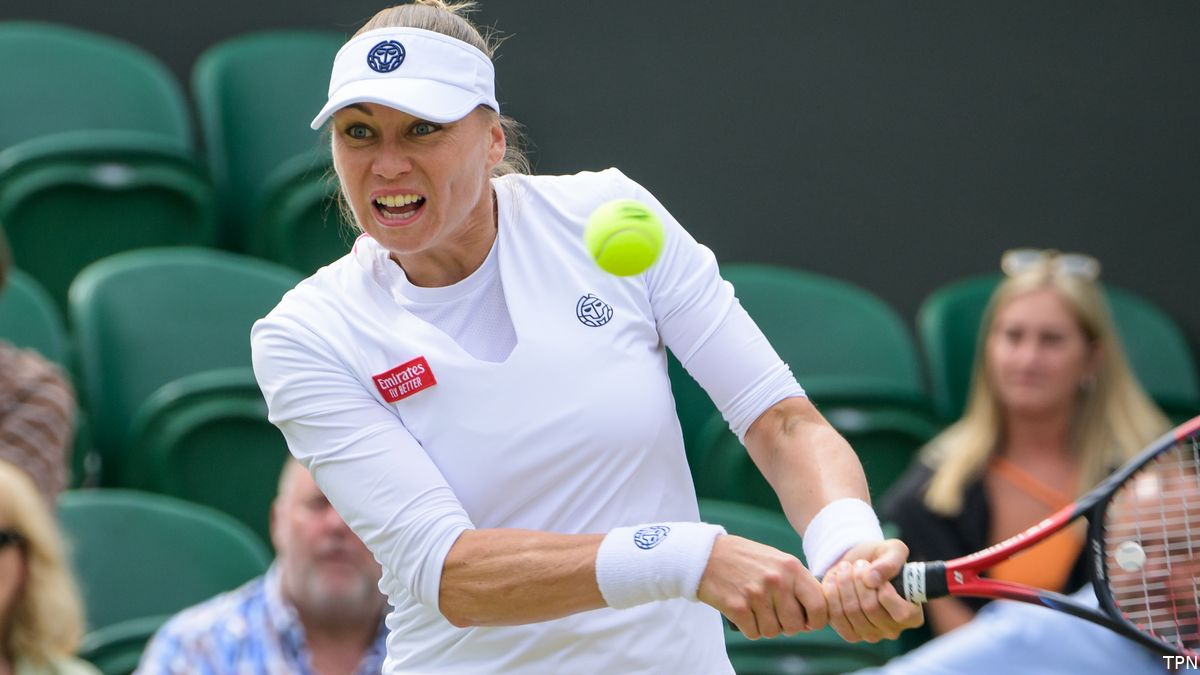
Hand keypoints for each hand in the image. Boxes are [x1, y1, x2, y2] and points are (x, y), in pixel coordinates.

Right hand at [697, 534, 827, 638]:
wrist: (706, 554)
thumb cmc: (745, 559)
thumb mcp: (777, 560)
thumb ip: (797, 583)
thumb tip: (814, 617)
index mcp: (791, 567)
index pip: (819, 606)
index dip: (816, 621)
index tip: (807, 623)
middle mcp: (777, 580)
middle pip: (795, 625)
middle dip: (786, 626)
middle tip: (774, 614)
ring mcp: (756, 594)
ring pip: (773, 632)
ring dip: (765, 626)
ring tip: (756, 609)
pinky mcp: (737, 606)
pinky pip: (753, 633)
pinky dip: (749, 628)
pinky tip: (743, 612)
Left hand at [822, 538, 923, 642]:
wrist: (856, 566)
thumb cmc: (881, 560)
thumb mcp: (893, 550)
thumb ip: (891, 561)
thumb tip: (873, 578)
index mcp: (912, 615)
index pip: (902, 614)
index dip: (886, 591)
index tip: (876, 571)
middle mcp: (892, 630)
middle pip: (871, 609)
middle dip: (860, 580)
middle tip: (858, 564)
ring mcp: (870, 634)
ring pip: (852, 611)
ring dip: (844, 584)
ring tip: (845, 568)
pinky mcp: (849, 633)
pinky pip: (835, 618)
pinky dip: (831, 595)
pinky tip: (832, 580)